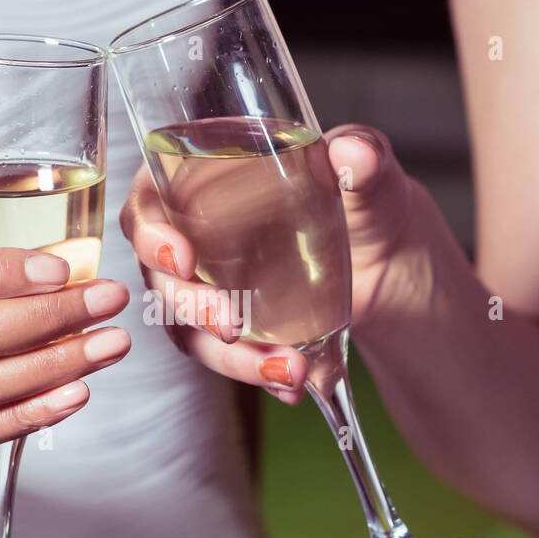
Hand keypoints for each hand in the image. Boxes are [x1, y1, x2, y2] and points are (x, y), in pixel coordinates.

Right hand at [120, 123, 441, 403]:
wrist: (390, 259)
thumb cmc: (364, 199)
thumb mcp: (370, 172)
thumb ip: (364, 155)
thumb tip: (354, 155)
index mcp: (203, 179)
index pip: (148, 203)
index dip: (149, 233)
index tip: (180, 258)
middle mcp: (195, 235)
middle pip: (160, 275)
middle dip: (190, 307)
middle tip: (229, 326)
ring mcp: (211, 286)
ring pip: (188, 327)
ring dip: (228, 356)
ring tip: (285, 369)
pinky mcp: (234, 326)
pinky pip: (224, 355)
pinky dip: (255, 371)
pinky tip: (291, 382)